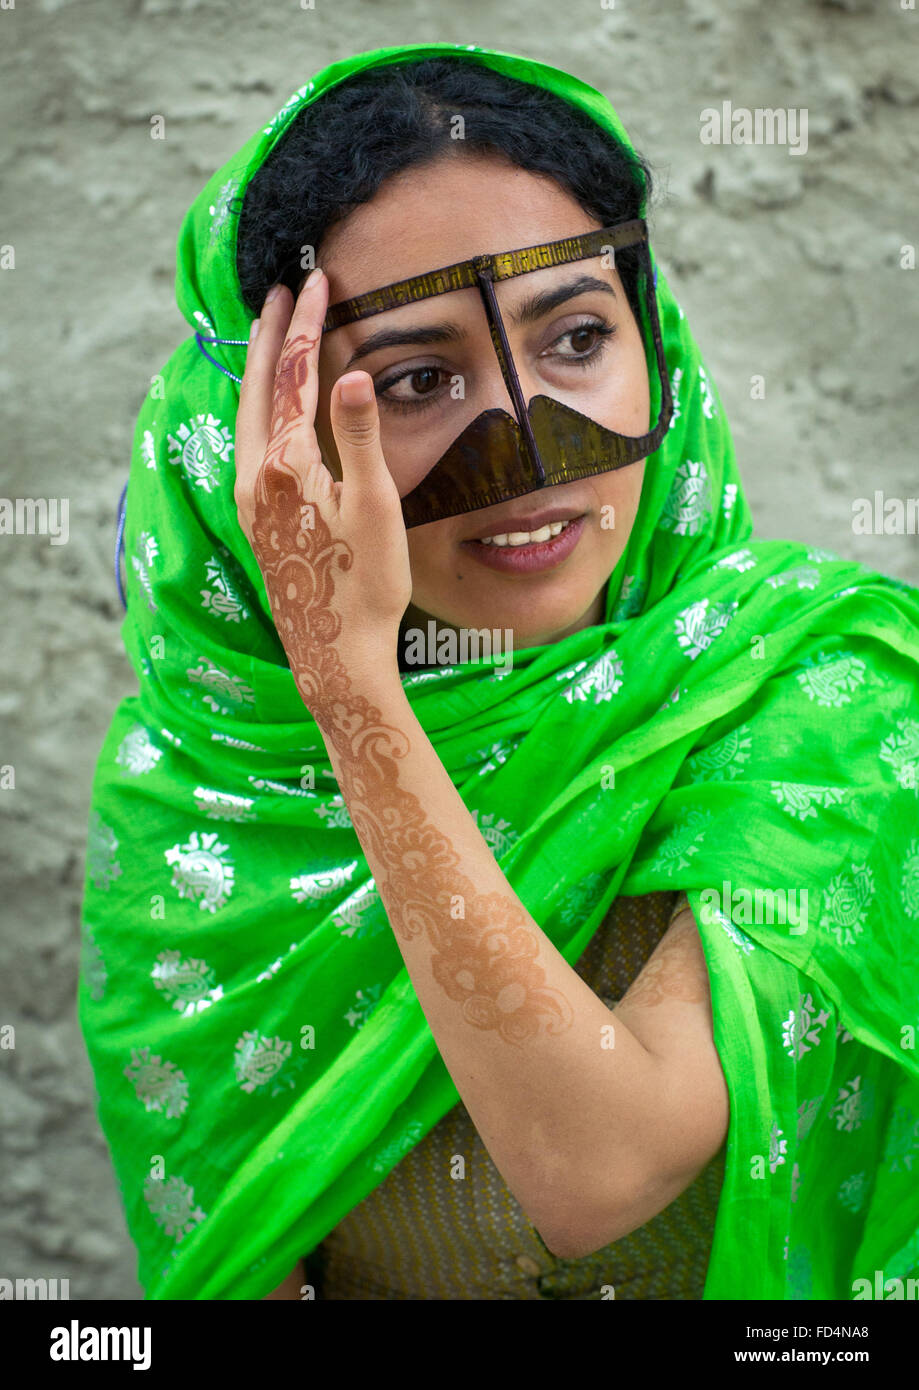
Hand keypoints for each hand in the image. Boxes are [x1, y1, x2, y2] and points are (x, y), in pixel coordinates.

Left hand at [234, 269, 411, 717]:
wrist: (333, 652)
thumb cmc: (364, 584)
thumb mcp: (375, 507)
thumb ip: (360, 437)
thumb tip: (355, 375)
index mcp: (287, 464)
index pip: (296, 375)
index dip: (307, 324)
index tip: (317, 281)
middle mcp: (256, 475)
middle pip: (258, 386)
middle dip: (270, 335)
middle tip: (280, 292)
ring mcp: (250, 498)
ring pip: (247, 413)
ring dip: (258, 369)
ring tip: (268, 335)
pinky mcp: (254, 518)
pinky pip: (248, 441)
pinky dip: (257, 406)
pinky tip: (266, 409)